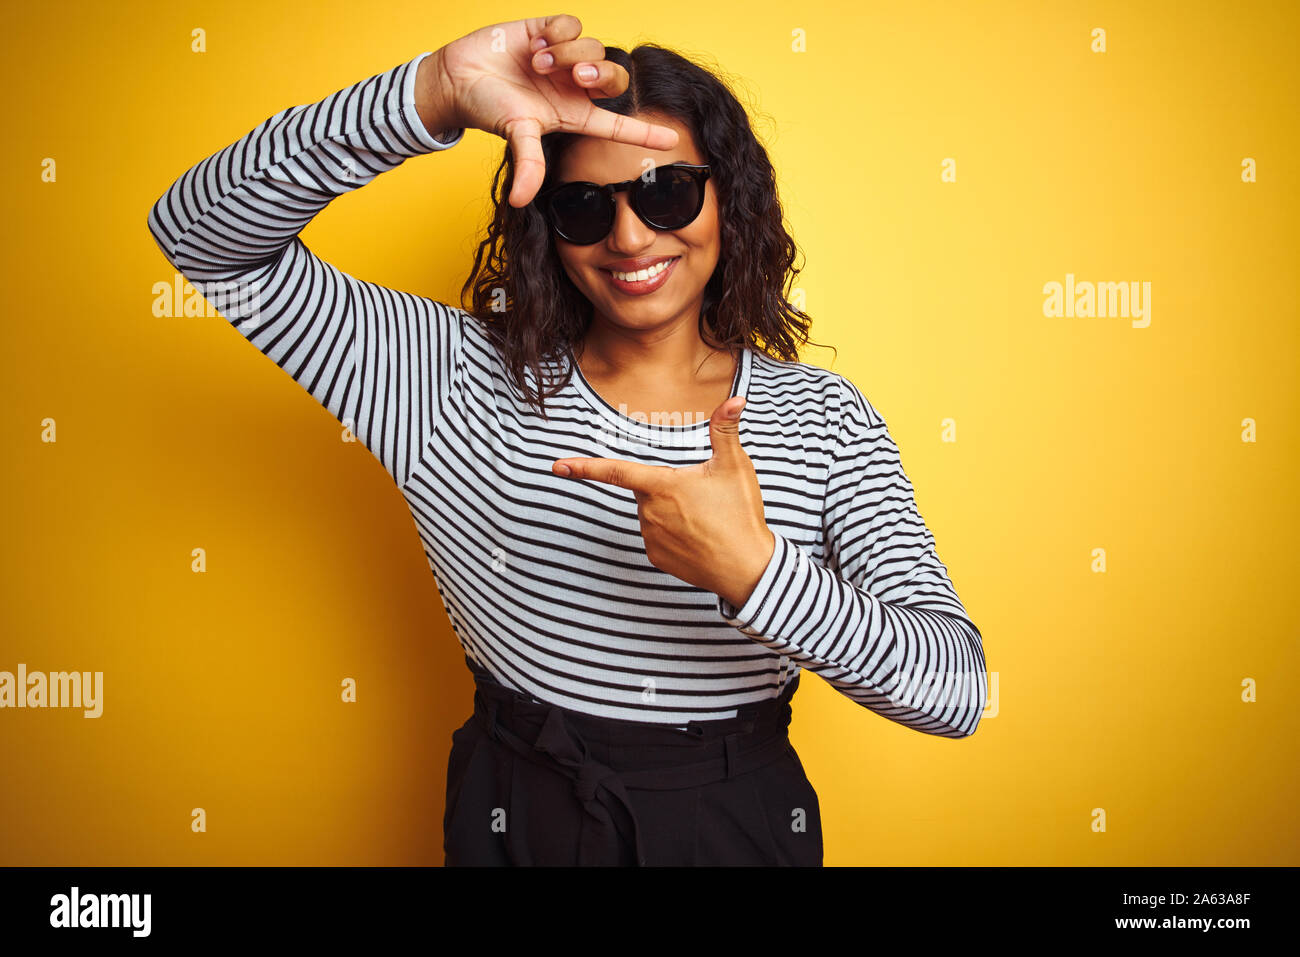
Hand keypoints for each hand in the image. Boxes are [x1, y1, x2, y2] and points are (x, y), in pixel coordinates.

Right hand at [430, 13, 679, 206]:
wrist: (459, 77)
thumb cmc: (488, 108)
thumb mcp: (515, 134)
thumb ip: (528, 163)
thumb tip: (520, 200)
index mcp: (574, 114)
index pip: (619, 125)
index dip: (645, 132)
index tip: (672, 140)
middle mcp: (574, 87)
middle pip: (615, 78)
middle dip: (601, 73)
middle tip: (575, 75)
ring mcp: (564, 59)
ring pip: (592, 47)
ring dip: (565, 54)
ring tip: (535, 64)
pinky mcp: (549, 31)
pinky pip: (572, 24)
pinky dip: (555, 35)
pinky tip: (534, 44)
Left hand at [552, 396, 776, 609]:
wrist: (747, 568)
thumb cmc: (740, 515)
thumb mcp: (734, 467)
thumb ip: (725, 430)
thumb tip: (735, 399)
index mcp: (661, 486)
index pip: (615, 472)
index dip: (584, 467)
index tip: (557, 466)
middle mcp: (649, 513)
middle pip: (648, 490)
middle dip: (669, 488)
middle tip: (705, 500)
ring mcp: (651, 538)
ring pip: (652, 513)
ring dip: (672, 511)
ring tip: (706, 521)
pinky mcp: (656, 558)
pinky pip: (658, 537)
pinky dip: (674, 534)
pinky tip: (698, 539)